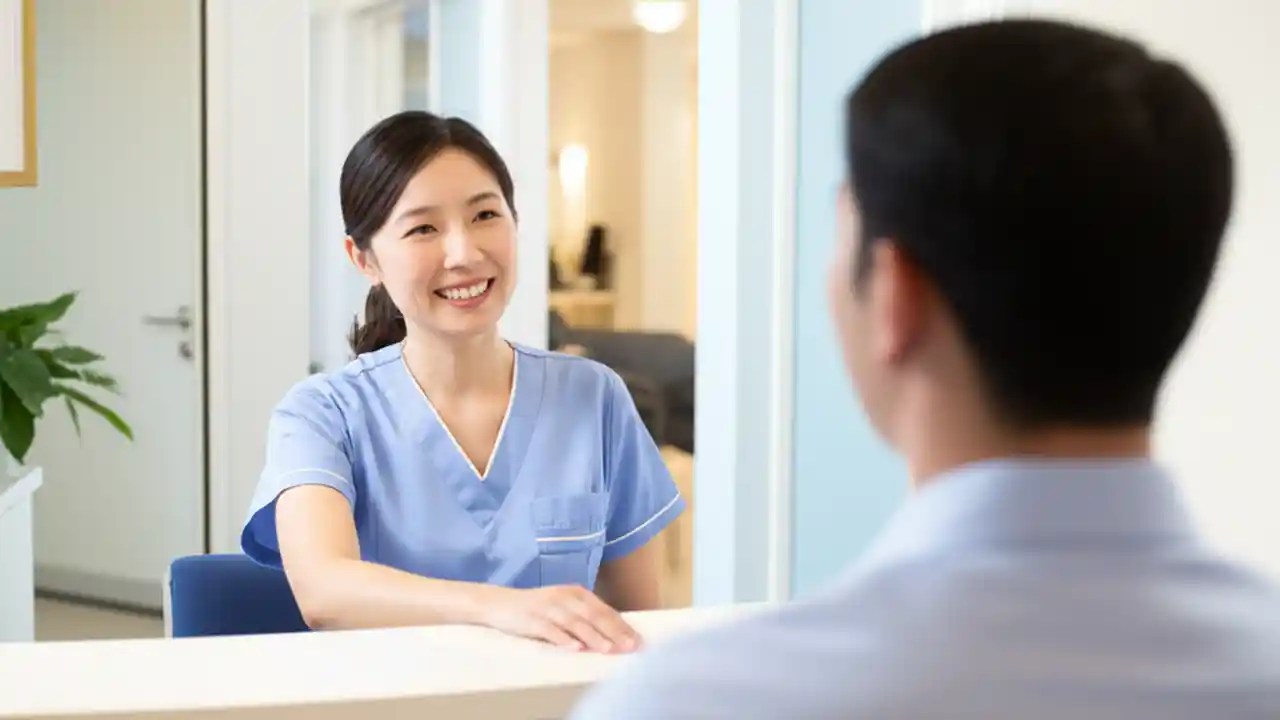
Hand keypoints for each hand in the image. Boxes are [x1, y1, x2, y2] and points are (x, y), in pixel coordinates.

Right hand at [483, 585, 641, 653]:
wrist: (499, 603)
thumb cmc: (536, 608)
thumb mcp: (563, 607)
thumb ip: (584, 617)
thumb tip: (612, 635)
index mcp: (575, 593)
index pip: (603, 610)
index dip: (621, 625)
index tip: (637, 640)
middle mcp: (564, 597)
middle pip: (593, 615)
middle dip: (613, 631)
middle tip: (629, 646)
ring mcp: (548, 607)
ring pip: (575, 623)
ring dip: (593, 636)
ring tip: (608, 649)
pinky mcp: (532, 619)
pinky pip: (550, 630)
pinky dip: (563, 639)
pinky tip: (575, 648)